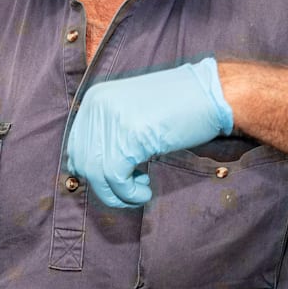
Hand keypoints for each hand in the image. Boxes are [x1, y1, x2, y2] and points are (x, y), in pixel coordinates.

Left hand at [66, 57, 233, 207]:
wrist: (212, 94)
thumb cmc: (179, 106)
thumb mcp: (132, 111)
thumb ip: (109, 133)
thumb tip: (90, 170)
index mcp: (95, 98)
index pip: (75, 146)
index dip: (92, 172)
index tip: (115, 182)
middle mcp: (97, 107)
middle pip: (83, 163)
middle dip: (104, 187)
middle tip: (129, 191)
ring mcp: (112, 121)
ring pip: (97, 175)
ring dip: (118, 194)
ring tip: (140, 192)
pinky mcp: (129, 137)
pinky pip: (116, 178)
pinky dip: (129, 194)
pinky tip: (145, 191)